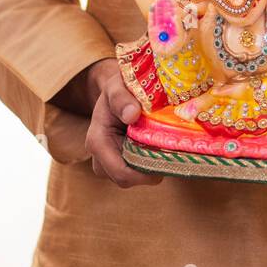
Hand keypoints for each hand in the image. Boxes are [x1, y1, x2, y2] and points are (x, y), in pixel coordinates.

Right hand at [83, 58, 164, 188]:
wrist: (119, 90)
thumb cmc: (118, 87)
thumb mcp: (118, 86)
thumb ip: (121, 98)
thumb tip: (131, 115)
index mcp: (97, 141)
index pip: (119, 172)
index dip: (143, 173)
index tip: (164, 158)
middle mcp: (100, 156)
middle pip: (126, 180)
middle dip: (148, 171)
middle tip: (168, 153)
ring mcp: (109, 162)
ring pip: (132, 178)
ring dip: (150, 167)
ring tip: (163, 146)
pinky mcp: (121, 162)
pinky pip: (137, 173)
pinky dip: (150, 164)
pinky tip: (159, 147)